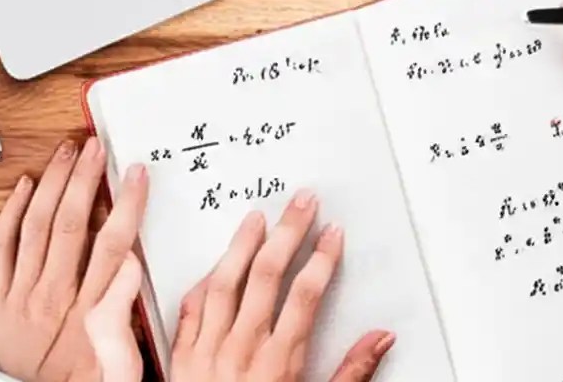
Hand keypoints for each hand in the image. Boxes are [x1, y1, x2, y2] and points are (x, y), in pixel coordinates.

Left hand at [0, 137, 149, 381]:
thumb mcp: (116, 370)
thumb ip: (125, 320)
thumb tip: (131, 269)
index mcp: (87, 313)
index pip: (111, 244)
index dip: (127, 204)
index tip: (136, 177)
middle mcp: (52, 297)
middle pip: (70, 223)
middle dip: (86, 178)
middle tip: (97, 148)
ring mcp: (22, 295)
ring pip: (36, 225)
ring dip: (53, 183)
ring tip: (66, 152)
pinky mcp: (0, 299)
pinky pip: (1, 246)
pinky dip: (10, 212)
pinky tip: (23, 187)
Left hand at [170, 191, 395, 381]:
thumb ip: (349, 374)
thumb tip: (382, 339)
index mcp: (278, 364)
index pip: (304, 296)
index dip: (321, 259)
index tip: (334, 231)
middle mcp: (241, 350)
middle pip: (267, 277)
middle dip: (288, 233)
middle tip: (303, 199)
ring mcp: (206, 352)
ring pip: (223, 283)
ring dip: (242, 245)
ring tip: (258, 214)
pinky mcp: (180, 360)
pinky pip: (189, 310)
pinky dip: (202, 282)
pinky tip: (214, 263)